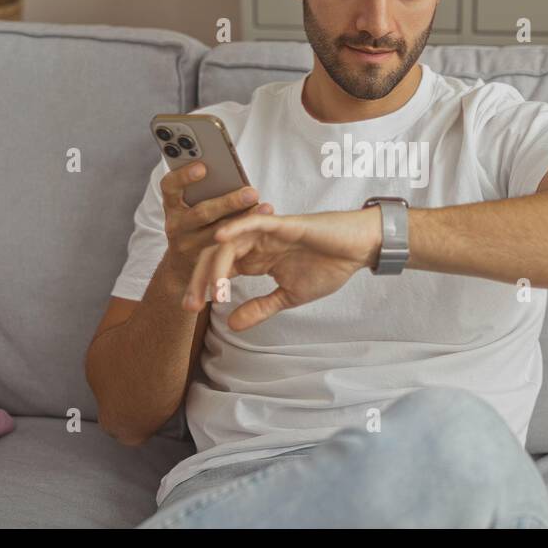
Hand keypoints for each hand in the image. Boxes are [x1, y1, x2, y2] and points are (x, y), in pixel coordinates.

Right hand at [157, 162, 274, 284]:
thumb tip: (231, 171)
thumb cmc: (193, 223)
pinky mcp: (205, 259)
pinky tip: (261, 227)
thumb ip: (203, 189)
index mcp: (172, 205)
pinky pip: (227, 247)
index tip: (203, 167)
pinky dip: (244, 235)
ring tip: (264, 208)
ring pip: (217, 233)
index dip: (183, 176)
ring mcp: (189, 245)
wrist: (182, 264)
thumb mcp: (188, 206)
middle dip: (228, 202)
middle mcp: (176, 224)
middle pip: (202, 212)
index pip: (170, 186)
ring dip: (242, 220)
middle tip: (252, 192)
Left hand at [181, 206, 383, 330]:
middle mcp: (255, 243)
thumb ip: (260, 307)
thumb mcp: (289, 296)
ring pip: (229, 243)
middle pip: (215, 256)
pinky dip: (236, 227)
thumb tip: (230, 325)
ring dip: (216, 265)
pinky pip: (254, 221)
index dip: (202, 287)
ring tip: (212, 291)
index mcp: (255, 259)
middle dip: (199, 280)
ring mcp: (267, 232)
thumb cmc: (328, 267)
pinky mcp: (282, 223)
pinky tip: (220, 238)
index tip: (191, 311)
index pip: (219, 270)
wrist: (356, 251)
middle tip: (190, 306)